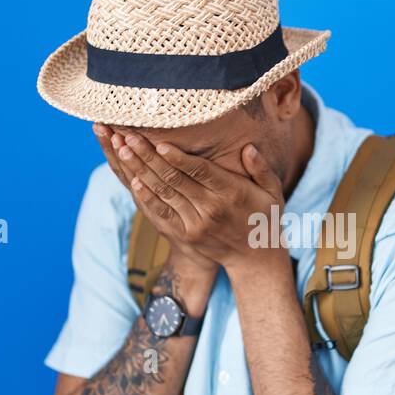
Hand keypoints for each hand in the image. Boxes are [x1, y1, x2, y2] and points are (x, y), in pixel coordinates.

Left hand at [102, 126, 286, 275]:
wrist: (254, 259)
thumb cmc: (264, 217)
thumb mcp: (272, 192)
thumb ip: (261, 168)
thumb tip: (249, 148)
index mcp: (231, 193)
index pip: (200, 172)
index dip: (178, 157)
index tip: (159, 142)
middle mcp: (211, 209)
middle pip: (175, 179)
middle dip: (149, 156)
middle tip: (130, 135)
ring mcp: (195, 224)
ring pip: (163, 193)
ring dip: (140, 171)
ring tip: (122, 149)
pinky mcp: (185, 235)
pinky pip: (161, 213)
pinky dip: (146, 196)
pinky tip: (132, 179)